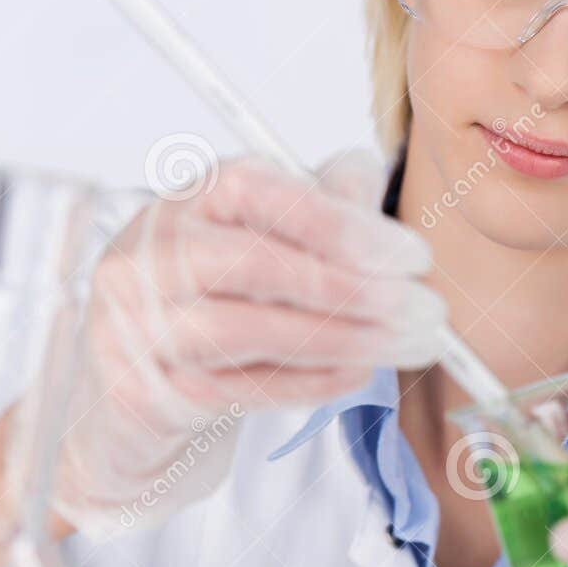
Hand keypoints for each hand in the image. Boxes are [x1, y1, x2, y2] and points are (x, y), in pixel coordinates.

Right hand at [52, 150, 443, 536]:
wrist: (136, 372)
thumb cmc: (227, 287)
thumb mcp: (275, 228)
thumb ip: (328, 198)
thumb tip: (371, 178)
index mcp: (195, 196)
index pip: (266, 194)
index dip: (347, 226)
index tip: (416, 257)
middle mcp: (153, 251)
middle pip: (259, 265)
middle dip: (359, 291)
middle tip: (431, 313)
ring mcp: (140, 322)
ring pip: (250, 332)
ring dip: (347, 341)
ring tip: (411, 347)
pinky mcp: (147, 389)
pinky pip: (240, 388)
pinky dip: (312, 382)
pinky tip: (360, 373)